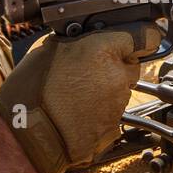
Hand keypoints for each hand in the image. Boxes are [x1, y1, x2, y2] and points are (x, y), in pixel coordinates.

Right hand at [0, 22, 161, 172]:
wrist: (29, 136)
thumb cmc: (32, 91)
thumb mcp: (50, 49)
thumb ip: (79, 41)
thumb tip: (88, 39)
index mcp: (104, 50)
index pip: (144, 36)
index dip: (137, 38)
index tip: (133, 39)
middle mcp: (117, 75)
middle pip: (132, 64)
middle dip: (117, 64)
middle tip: (90, 69)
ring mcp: (118, 104)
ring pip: (123, 89)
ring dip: (107, 89)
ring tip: (78, 94)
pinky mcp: (114, 127)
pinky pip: (114, 113)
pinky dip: (101, 112)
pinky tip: (79, 112)